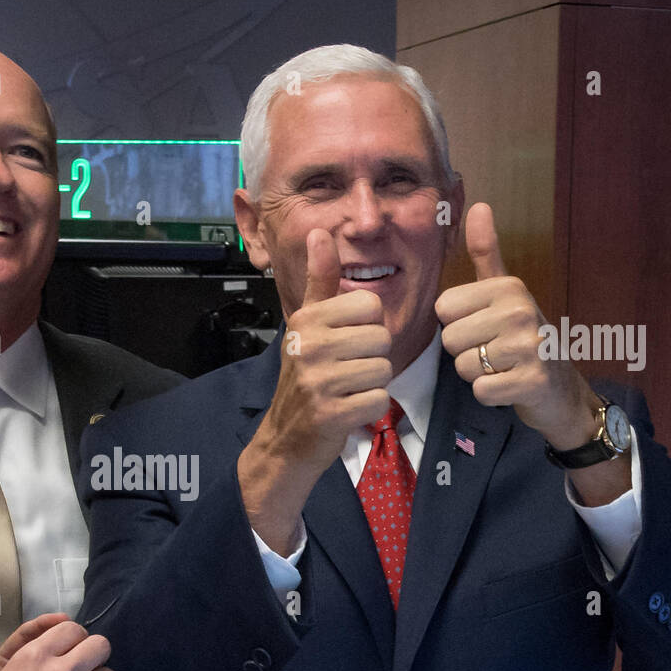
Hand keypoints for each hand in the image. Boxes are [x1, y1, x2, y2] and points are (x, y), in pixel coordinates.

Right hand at [255, 228, 393, 476]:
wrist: (286, 437)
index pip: (370, 306)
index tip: (345, 343)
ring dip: (371, 385)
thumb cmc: (305, 377)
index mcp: (307, 319)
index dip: (367, 327)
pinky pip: (378, 400)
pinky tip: (347, 409)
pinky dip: (369, 409)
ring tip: (346, 390)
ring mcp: (318, 381)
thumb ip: (319, 280)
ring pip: (383, 370)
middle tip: (346, 371)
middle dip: (371, 358)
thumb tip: (318, 233)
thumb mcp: (308, 324)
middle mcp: (310, 346)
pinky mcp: (331, 413)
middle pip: (381, 338)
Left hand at [436, 203, 598, 447]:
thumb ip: (486, 252)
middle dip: (466, 352)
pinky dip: (491, 393)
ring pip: (464, 367)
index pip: (443, 309)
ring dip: (478, 374)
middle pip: (450, 339)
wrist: (560, 387)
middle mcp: (520, 311)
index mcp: (508, 287)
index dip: (457, 324)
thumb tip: (479, 204)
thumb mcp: (504, 292)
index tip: (484, 327)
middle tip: (495, 351)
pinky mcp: (531, 381)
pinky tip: (511, 385)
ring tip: (504, 366)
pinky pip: (481, 390)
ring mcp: (529, 347)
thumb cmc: (523, 338)